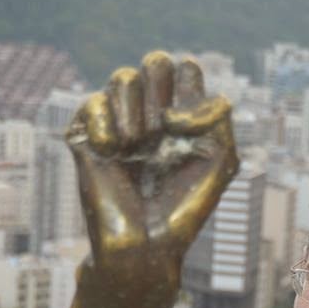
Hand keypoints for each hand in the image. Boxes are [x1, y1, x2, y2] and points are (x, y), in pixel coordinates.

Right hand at [67, 51, 238, 270]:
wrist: (146, 245)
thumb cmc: (185, 207)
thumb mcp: (222, 159)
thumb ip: (218, 115)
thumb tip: (173, 106)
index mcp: (181, 116)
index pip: (185, 69)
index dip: (189, 91)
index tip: (186, 130)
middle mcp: (149, 114)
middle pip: (155, 62)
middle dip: (161, 94)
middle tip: (160, 134)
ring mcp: (117, 125)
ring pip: (123, 77)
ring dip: (135, 112)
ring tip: (136, 147)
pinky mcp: (86, 138)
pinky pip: (91, 102)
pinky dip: (105, 126)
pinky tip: (111, 152)